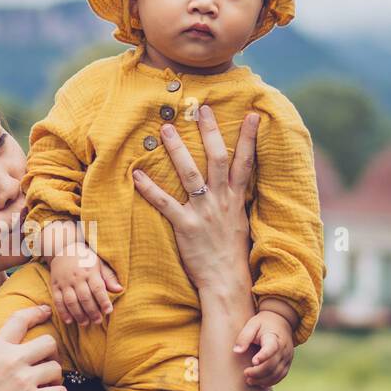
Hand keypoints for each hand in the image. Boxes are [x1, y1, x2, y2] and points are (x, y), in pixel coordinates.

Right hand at [0, 304, 69, 390]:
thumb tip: (1, 346)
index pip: (19, 320)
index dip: (36, 312)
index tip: (46, 311)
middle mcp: (11, 360)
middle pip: (48, 342)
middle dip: (52, 352)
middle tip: (48, 362)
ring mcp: (23, 381)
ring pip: (56, 368)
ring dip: (55, 377)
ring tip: (49, 384)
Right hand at [49, 237, 123, 324]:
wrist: (63, 248)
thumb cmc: (85, 258)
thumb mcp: (99, 263)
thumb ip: (109, 277)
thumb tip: (120, 289)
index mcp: (90, 271)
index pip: (98, 288)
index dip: (103, 301)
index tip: (109, 311)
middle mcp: (77, 277)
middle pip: (85, 297)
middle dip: (92, 311)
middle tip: (98, 321)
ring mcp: (65, 282)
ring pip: (71, 301)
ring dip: (78, 314)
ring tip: (85, 323)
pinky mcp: (55, 286)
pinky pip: (58, 301)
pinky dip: (62, 312)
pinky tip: (69, 321)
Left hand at [131, 104, 258, 291]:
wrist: (227, 281)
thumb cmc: (233, 254)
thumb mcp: (240, 223)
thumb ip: (235, 201)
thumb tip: (235, 184)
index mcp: (236, 199)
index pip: (246, 162)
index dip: (250, 137)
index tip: (253, 114)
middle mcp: (222, 201)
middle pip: (218, 159)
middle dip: (210, 132)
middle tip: (202, 109)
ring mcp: (203, 212)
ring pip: (191, 174)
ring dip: (177, 150)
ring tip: (166, 129)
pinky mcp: (185, 226)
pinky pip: (165, 203)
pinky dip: (150, 189)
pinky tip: (137, 175)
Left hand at [233, 309, 294, 386]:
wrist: (281, 322)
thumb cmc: (263, 324)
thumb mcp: (252, 325)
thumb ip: (244, 337)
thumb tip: (236, 351)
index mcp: (274, 338)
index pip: (271, 348)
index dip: (263, 356)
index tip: (253, 361)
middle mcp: (284, 349)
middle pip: (272, 364)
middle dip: (258, 372)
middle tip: (245, 374)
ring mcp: (287, 357)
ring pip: (277, 373)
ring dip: (263, 379)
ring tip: (249, 380)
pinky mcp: (287, 363)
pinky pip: (281, 376)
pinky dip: (270, 381)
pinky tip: (259, 383)